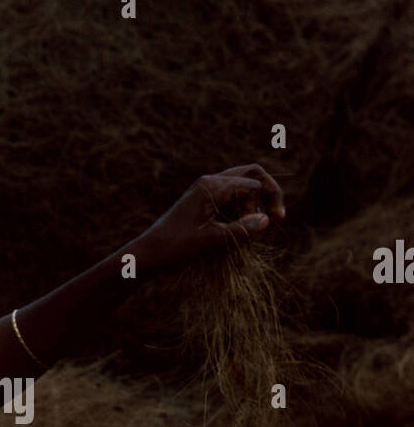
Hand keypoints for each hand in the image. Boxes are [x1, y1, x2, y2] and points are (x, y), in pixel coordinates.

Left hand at [131, 164, 285, 272]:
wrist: (149, 253)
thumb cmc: (177, 248)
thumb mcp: (212, 242)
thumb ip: (241, 230)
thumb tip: (266, 219)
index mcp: (212, 187)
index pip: (254, 182)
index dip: (268, 200)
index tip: (272, 223)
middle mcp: (210, 182)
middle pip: (251, 173)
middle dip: (267, 192)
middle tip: (277, 216)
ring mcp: (206, 190)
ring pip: (242, 183)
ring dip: (255, 201)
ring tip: (257, 225)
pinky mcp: (203, 201)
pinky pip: (231, 194)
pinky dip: (243, 206)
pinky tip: (243, 225)